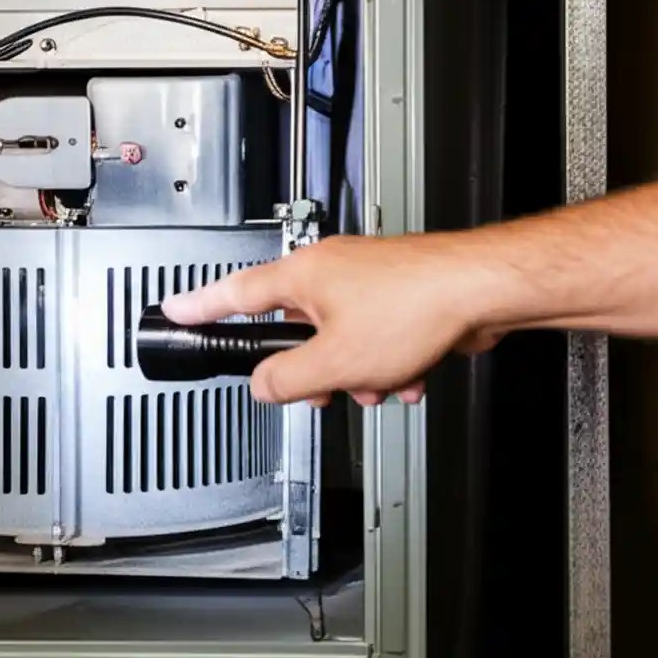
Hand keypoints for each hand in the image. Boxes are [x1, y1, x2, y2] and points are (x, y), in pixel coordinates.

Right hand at [160, 234, 500, 405]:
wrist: (482, 289)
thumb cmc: (417, 306)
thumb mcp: (334, 362)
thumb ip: (286, 379)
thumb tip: (265, 386)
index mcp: (301, 276)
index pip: (232, 294)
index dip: (199, 308)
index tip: (175, 311)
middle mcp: (330, 269)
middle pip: (294, 329)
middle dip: (313, 368)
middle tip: (323, 388)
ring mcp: (365, 278)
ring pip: (339, 337)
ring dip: (357, 371)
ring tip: (380, 384)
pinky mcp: (397, 292)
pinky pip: (375, 335)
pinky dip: (386, 361)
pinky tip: (408, 376)